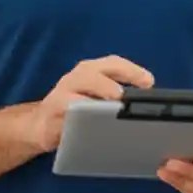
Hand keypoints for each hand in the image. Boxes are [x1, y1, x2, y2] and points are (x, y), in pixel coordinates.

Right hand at [28, 55, 154, 153]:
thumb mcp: (97, 96)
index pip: (113, 63)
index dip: (131, 71)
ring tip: (108, 110)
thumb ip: (117, 95)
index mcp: (91, 70)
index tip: (149, 83)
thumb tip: (147, 102)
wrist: (43, 124)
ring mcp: (61, 94)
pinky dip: (77, 120)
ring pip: (76, 94)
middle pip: (91, 74)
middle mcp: (76, 77)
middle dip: (107, 84)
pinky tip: (90, 128)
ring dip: (90, 102)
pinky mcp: (53, 113)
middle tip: (122, 96)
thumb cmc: (78, 108)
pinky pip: (65, 115)